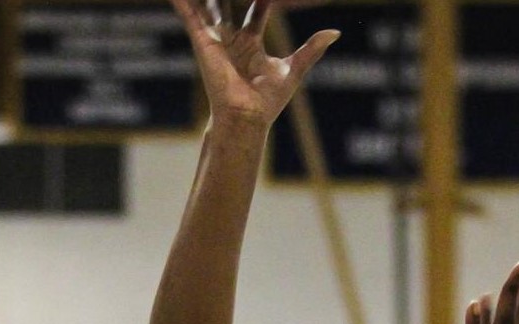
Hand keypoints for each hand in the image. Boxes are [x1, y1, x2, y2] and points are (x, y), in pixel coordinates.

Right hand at [169, 0, 339, 127]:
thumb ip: (312, 49)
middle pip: (232, 3)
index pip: (258, 8)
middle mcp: (232, 40)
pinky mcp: (203, 41)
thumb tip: (335, 32)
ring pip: (209, 5)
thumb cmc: (267, 101)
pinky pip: (190, 16)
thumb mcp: (294, 69)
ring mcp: (216, 40)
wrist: (246, 117)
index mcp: (251, 44)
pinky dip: (182, 3)